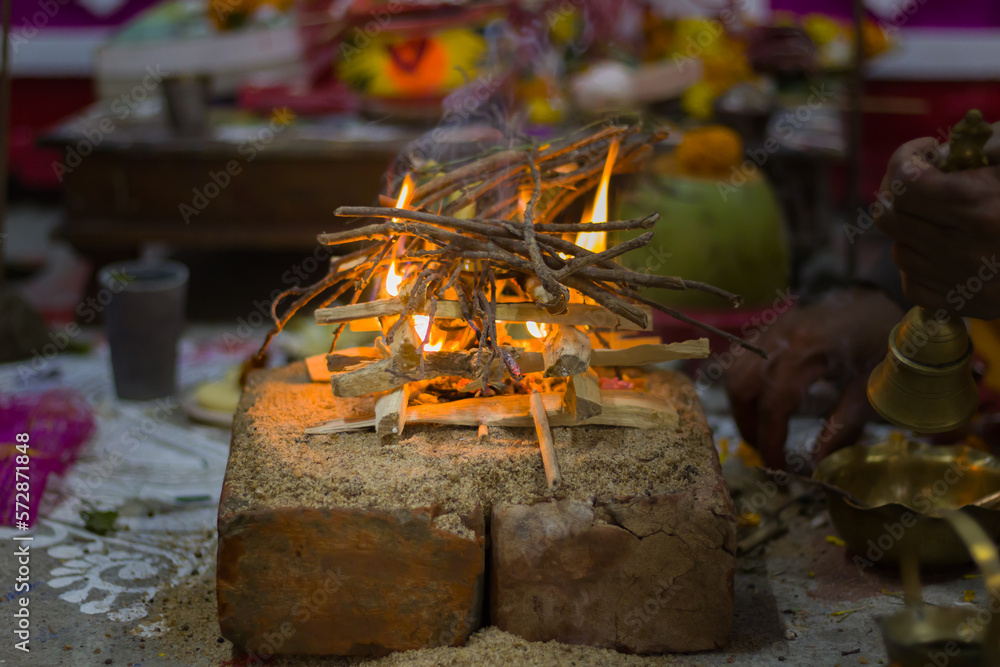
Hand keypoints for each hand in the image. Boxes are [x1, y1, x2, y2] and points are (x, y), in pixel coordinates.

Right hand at [725, 288, 903, 470]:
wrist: (884, 300)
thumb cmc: (884, 343)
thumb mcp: (872, 389)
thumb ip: (843, 427)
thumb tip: (815, 464)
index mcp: (808, 352)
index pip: (774, 404)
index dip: (770, 441)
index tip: (778, 468)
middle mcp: (781, 338)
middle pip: (742, 387)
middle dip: (748, 425)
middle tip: (766, 451)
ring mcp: (772, 330)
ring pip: (735, 373)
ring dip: (742, 407)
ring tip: (762, 430)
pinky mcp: (771, 329)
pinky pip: (742, 361)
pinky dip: (746, 386)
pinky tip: (763, 402)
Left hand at [875, 136, 999, 319]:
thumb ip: (987, 144)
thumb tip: (937, 153)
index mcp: (974, 206)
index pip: (903, 183)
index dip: (904, 160)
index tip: (925, 152)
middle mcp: (961, 248)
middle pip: (890, 217)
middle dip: (899, 193)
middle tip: (921, 183)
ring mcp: (960, 281)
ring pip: (899, 251)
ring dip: (911, 230)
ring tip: (939, 219)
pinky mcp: (964, 306)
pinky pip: (912, 285)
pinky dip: (920, 266)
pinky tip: (942, 251)